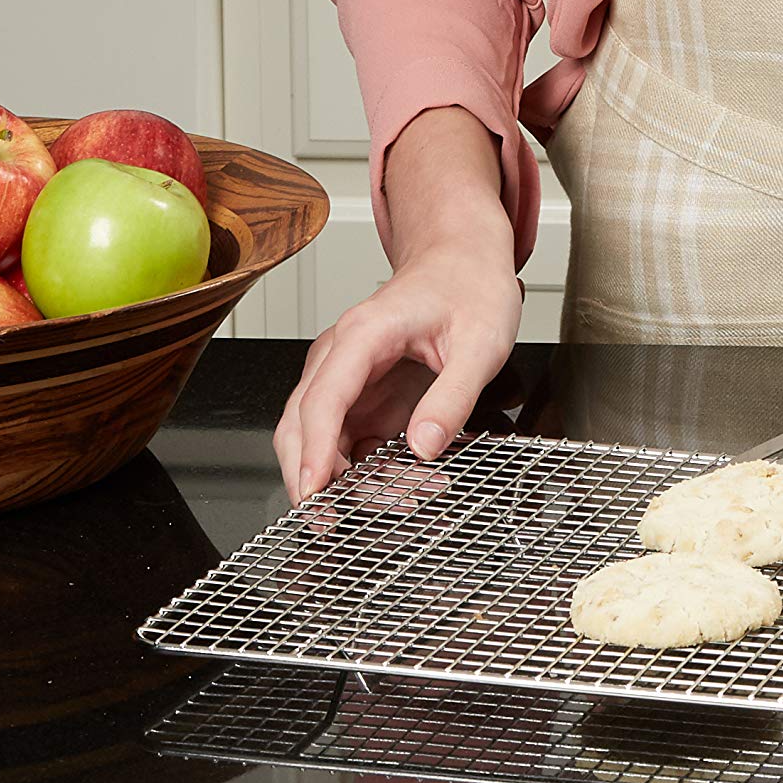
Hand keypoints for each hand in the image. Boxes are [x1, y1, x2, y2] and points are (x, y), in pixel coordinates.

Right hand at [274, 240, 525, 502]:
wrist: (463, 257)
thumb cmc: (468, 285)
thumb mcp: (481, 340)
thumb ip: (453, 395)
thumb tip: (424, 445)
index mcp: (363, 334)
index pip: (322, 399)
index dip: (315, 453)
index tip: (315, 496)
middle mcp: (341, 356)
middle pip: (301, 426)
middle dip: (314, 480)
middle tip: (337, 524)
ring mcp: (347, 378)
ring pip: (322, 442)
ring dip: (347, 480)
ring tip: (400, 500)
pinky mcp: (360, 396)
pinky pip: (350, 443)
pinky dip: (366, 472)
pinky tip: (403, 484)